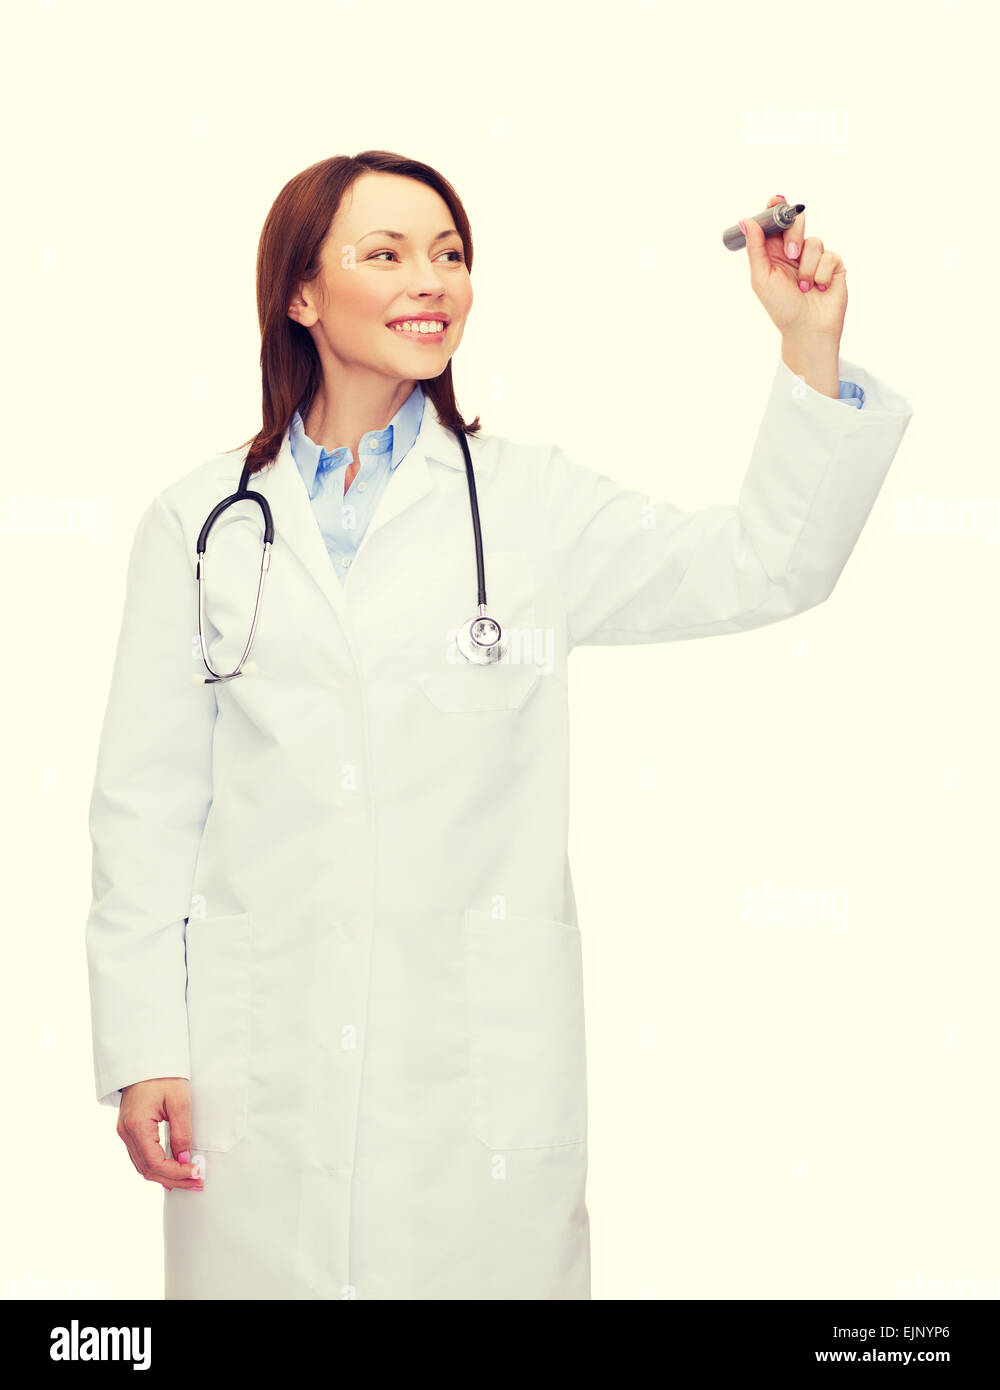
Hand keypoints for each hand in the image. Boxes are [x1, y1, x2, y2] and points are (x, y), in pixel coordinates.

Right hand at [117, 1078, 203, 1192]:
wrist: (145, 1060)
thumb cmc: (163, 1076)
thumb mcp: (179, 1101)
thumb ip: (182, 1132)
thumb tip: (185, 1159)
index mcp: (136, 1125)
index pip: (155, 1162)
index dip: (177, 1172)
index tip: (197, 1173)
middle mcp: (126, 1133)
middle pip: (148, 1169)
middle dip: (174, 1179)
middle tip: (198, 1182)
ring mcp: (125, 1133)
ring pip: (143, 1166)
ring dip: (166, 1176)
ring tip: (190, 1180)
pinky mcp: (129, 1130)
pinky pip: (141, 1157)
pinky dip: (157, 1167)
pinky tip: (173, 1171)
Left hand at [741, 194, 846, 342]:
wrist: (807, 329)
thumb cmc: (781, 307)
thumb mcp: (762, 278)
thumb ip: (756, 248)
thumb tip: (746, 220)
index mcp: (775, 254)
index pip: (776, 224)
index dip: (776, 209)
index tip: (776, 199)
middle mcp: (795, 252)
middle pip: (796, 223)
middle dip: (794, 234)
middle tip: (791, 254)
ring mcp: (815, 258)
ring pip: (814, 242)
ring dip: (806, 267)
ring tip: (803, 286)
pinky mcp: (833, 265)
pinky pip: (828, 256)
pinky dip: (820, 274)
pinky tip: (818, 288)